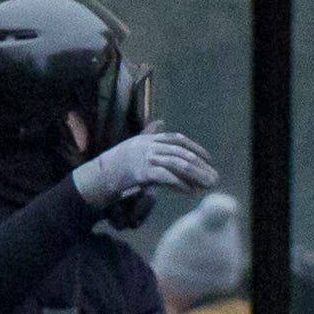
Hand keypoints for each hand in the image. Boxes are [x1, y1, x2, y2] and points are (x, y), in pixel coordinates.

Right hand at [73, 126, 214, 214]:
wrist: (98, 175)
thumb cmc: (118, 163)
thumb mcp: (134, 144)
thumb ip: (150, 134)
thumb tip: (161, 122)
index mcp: (148, 139)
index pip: (177, 139)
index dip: (195, 148)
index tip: (208, 157)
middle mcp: (148, 145)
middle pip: (181, 153)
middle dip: (200, 166)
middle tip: (214, 177)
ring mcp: (145, 158)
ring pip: (177, 164)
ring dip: (195, 176)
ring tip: (207, 186)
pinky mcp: (142, 172)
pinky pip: (166, 177)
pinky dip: (180, 184)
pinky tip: (190, 191)